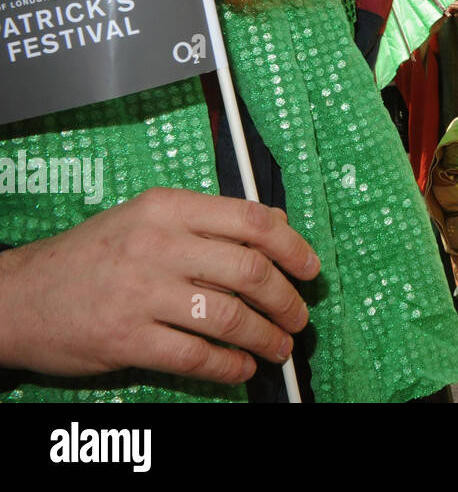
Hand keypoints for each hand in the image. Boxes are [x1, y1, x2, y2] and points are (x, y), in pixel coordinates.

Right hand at [0, 188, 319, 383]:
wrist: (20, 296)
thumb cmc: (94, 255)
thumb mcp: (150, 218)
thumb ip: (212, 220)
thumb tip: (279, 227)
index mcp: (169, 207)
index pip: (252, 221)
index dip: (294, 247)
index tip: (311, 269)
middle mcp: (158, 245)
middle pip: (250, 272)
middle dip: (286, 300)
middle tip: (299, 316)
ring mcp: (141, 293)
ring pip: (229, 317)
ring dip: (267, 337)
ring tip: (280, 346)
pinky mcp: (126, 339)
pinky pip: (195, 356)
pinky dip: (229, 366)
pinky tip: (242, 368)